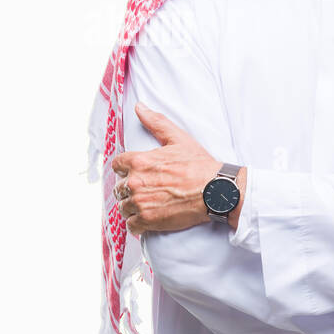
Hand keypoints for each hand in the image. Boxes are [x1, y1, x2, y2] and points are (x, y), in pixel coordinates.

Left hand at [109, 102, 218, 236]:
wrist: (215, 191)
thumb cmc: (200, 166)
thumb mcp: (179, 139)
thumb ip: (156, 123)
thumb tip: (139, 107)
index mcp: (139, 161)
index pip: (117, 165)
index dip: (126, 169)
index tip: (136, 173)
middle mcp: (135, 182)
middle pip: (119, 188)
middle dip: (130, 189)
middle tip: (147, 191)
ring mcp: (140, 202)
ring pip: (123, 207)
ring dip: (133, 207)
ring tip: (148, 205)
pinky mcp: (148, 220)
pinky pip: (131, 225)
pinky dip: (137, 224)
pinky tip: (148, 219)